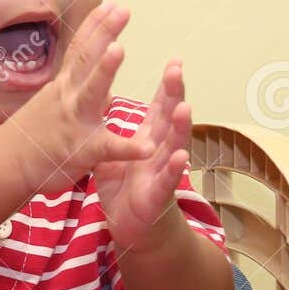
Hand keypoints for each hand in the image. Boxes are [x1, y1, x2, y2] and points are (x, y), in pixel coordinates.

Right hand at [4, 2, 155, 192]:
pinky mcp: (82, 151)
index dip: (96, 26)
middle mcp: (68, 96)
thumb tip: (105, 85)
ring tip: (119, 49)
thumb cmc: (33, 135)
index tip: (113, 3)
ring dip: (104, 70)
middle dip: (104, 33)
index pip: (80, 49)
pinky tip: (148, 147)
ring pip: (91, 92)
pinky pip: (108, 149)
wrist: (5, 166)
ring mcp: (74, 121)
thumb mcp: (54, 104)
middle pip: (86, 59)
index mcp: (65, 86)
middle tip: (122, 10)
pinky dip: (128, 148)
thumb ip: (80, 92)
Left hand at [91, 58, 192, 252]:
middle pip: (169, 118)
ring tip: (184, 106)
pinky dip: (174, 169)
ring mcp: (162, 173)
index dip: (167, 86)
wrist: (131, 227)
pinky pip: (166, 181)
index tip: (175, 61)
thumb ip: (115, 128)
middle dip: (174, 94)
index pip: (159, 108)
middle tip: (177, 70)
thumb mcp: (115, 153)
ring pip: (173, 146)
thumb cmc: (124, 187)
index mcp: (149, 139)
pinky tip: (181, 156)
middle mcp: (160, 151)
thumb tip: (104, 100)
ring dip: (180, 127)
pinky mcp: (157, 196)